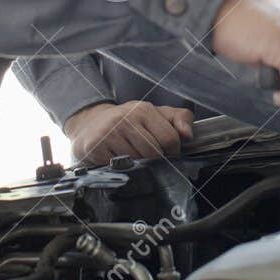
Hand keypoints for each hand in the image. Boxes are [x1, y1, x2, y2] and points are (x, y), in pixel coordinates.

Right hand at [64, 101, 193, 163]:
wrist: (91, 125)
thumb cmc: (129, 122)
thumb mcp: (155, 115)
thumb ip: (179, 119)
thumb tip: (188, 135)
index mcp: (145, 110)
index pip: (170, 138)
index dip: (172, 151)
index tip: (166, 152)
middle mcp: (126, 118)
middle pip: (154, 153)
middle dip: (155, 160)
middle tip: (148, 158)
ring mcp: (109, 132)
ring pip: (137, 162)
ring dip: (138, 166)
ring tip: (132, 157)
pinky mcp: (96, 147)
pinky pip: (118, 168)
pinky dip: (121, 169)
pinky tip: (117, 160)